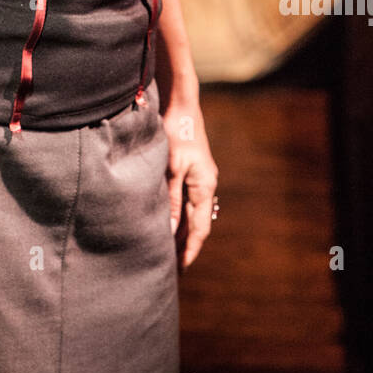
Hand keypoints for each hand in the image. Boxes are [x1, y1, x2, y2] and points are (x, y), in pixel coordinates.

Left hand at [163, 97, 218, 269]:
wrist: (180, 104)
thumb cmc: (175, 133)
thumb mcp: (171, 168)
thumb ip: (172, 200)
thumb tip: (170, 230)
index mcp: (204, 187)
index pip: (200, 228)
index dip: (190, 249)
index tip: (181, 269)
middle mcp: (205, 185)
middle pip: (197, 223)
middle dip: (185, 245)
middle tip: (171, 267)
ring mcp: (199, 177)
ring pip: (192, 213)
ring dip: (181, 231)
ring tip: (168, 251)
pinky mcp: (190, 170)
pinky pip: (187, 200)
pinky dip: (179, 215)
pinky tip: (167, 222)